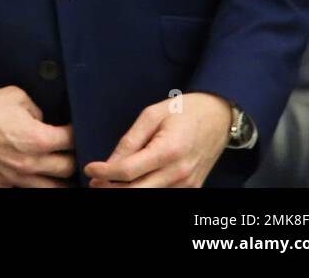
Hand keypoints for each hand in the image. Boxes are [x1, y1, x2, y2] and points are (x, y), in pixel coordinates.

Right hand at [0, 85, 75, 186]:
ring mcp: (16, 179)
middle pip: (68, 168)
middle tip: (71, 152)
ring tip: (62, 174)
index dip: (77, 133)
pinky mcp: (0, 187)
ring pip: (53, 189)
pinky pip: (24, 192)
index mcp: (39, 138)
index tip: (74, 130)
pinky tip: (33, 179)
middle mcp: (32, 163)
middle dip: (73, 158)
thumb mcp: (14, 96)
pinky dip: (32, 186)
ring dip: (60, 180)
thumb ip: (35, 109)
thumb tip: (40, 120)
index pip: (72, 140)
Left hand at [84, 92, 230, 186]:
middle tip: (94, 182)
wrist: (219, 116)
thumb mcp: (151, 115)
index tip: (89, 168)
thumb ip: (130, 141)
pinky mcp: (192, 188)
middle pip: (136, 192)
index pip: (128, 171)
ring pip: (150, 197)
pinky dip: (144, 192)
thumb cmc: (184, 111)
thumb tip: (110, 162)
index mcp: (168, 151)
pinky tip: (130, 184)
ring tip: (108, 183)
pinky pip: (163, 196)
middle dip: (111, 189)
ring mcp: (188, 185)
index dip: (104, 173)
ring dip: (126, 192)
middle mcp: (179, 173)